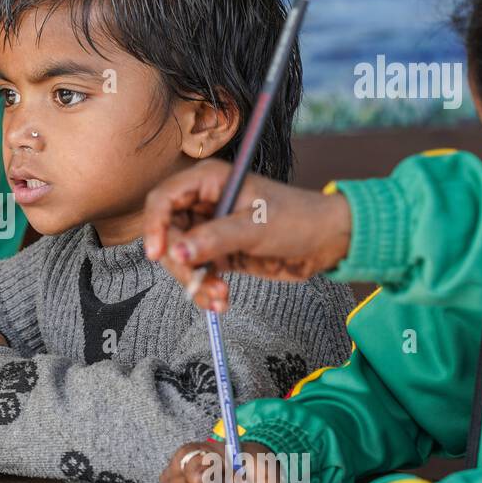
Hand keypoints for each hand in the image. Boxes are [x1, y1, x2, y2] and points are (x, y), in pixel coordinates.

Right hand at [142, 159, 352, 311]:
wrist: (328, 242)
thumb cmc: (298, 218)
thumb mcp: (256, 227)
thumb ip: (215, 238)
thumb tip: (177, 252)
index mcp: (208, 181)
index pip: (163, 199)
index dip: (154, 225)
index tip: (157, 254)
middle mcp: (203, 203)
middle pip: (167, 234)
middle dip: (180, 263)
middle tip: (198, 281)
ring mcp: (209, 229)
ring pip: (180, 258)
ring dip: (194, 282)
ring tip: (219, 298)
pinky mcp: (217, 252)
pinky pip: (197, 273)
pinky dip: (205, 289)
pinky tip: (220, 301)